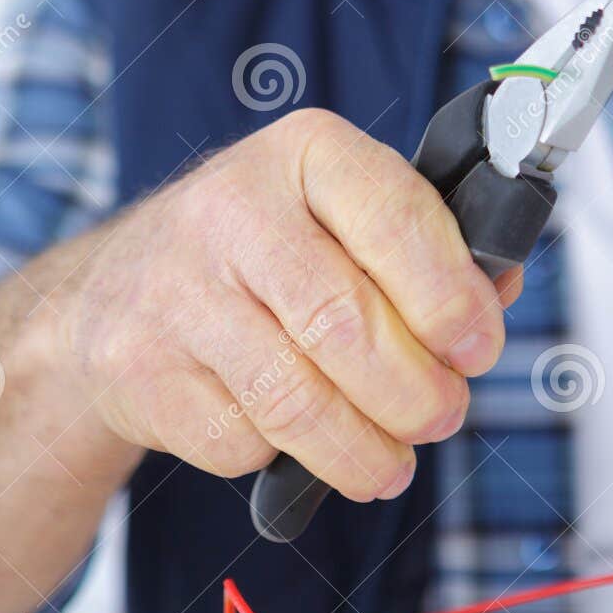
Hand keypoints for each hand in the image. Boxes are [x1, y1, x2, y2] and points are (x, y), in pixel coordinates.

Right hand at [57, 109, 517, 502]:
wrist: (114, 290)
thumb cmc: (260, 250)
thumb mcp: (341, 214)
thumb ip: (427, 248)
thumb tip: (498, 294)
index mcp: (304, 152)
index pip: (393, 217)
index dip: (450, 295)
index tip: (479, 346)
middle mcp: (230, 208)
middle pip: (346, 322)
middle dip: (415, 391)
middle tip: (442, 413)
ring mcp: (177, 291)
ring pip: (296, 399)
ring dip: (365, 448)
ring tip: (391, 459)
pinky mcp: (142, 371)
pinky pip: (242, 440)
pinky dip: (287, 457)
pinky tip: (298, 438)